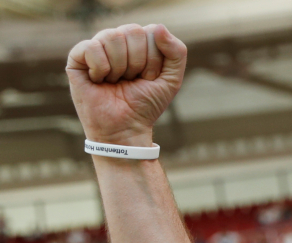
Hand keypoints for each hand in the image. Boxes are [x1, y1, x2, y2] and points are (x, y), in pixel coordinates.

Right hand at [66, 23, 186, 146]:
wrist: (125, 127)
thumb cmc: (146, 104)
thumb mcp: (171, 80)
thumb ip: (177, 53)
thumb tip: (159, 27)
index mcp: (139, 42)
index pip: (151, 31)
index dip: (154, 59)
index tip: (149, 78)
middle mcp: (118, 41)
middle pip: (132, 31)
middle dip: (138, 63)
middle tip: (132, 80)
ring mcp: (97, 47)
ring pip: (112, 36)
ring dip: (120, 67)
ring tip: (116, 81)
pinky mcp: (77, 58)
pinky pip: (91, 47)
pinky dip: (101, 68)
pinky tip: (99, 80)